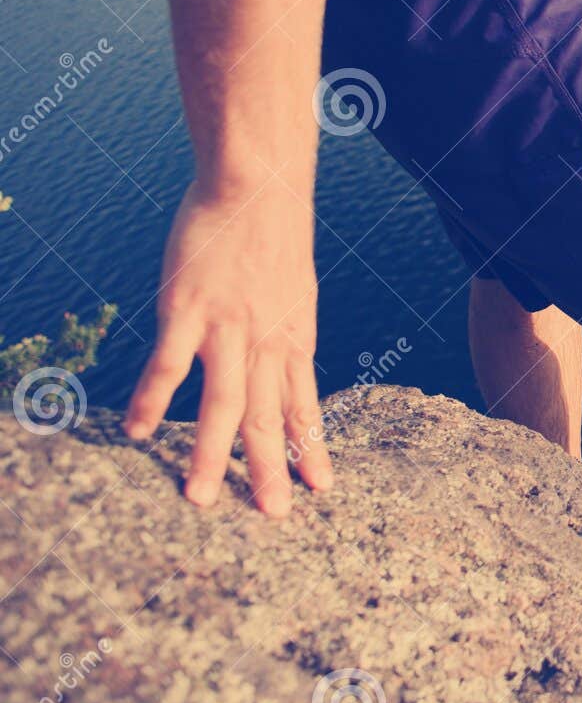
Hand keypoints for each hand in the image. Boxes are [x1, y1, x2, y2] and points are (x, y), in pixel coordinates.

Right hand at [124, 182, 331, 514]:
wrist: (260, 186)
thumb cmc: (272, 235)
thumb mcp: (294, 291)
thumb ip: (284, 330)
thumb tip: (281, 357)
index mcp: (294, 339)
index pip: (303, 406)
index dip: (310, 448)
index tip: (320, 489)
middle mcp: (267, 341)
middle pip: (268, 416)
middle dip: (269, 470)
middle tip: (271, 516)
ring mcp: (228, 327)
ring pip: (224, 402)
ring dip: (212, 453)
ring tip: (201, 496)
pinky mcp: (189, 308)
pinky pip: (170, 363)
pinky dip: (155, 399)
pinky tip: (141, 431)